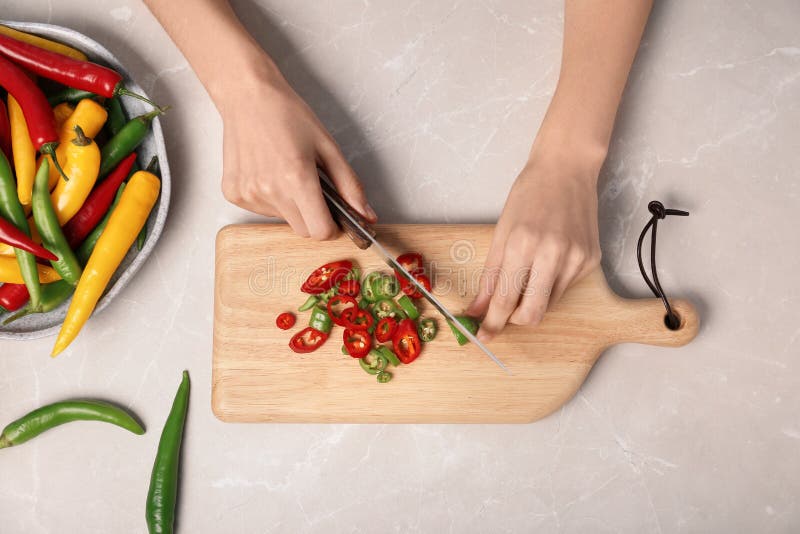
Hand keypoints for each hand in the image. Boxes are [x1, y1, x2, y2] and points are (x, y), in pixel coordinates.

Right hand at [215, 59, 375, 237]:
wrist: (248, 96)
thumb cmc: (287, 114)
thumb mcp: (328, 146)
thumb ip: (349, 185)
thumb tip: (366, 214)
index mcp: (296, 179)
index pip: (320, 231)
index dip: (332, 226)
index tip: (334, 214)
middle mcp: (269, 191)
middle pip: (303, 229)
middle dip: (313, 215)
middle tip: (311, 186)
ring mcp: (248, 194)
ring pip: (283, 219)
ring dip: (291, 205)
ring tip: (285, 171)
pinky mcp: (234, 193)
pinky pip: (261, 211)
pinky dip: (270, 199)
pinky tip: (267, 172)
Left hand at [467, 146, 601, 340]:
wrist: (566, 170)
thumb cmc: (529, 195)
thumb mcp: (501, 233)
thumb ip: (490, 277)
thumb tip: (478, 309)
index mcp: (523, 245)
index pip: (506, 300)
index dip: (493, 323)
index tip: (484, 337)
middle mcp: (553, 255)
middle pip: (533, 314)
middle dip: (515, 321)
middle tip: (504, 312)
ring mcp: (577, 259)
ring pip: (549, 303)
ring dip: (533, 298)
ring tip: (529, 270)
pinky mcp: (591, 260)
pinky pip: (565, 288)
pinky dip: (551, 284)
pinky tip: (549, 259)